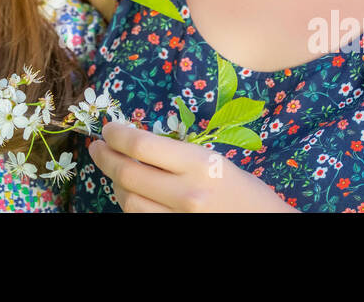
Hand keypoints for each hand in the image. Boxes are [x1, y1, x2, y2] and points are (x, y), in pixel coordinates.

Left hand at [88, 120, 300, 211]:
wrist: (266, 225)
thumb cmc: (245, 191)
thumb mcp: (215, 161)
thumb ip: (176, 155)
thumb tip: (134, 143)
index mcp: (199, 163)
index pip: (140, 145)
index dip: (116, 134)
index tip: (108, 129)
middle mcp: (186, 193)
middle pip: (127, 172)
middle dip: (104, 156)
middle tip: (97, 147)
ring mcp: (178, 219)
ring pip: (128, 200)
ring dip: (116, 183)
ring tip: (117, 171)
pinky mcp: (174, 234)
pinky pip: (139, 219)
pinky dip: (130, 205)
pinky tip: (132, 194)